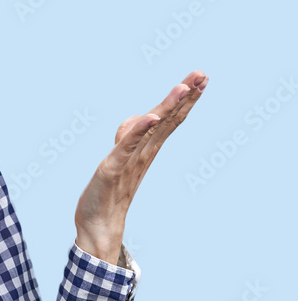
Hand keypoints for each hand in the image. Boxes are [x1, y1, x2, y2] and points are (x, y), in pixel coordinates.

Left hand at [74, 70, 208, 265]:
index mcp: (147, 149)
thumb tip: (142, 119)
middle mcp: (144, 153)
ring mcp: (131, 160)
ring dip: (168, 107)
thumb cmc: (109, 192)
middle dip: (185, 96)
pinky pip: (127, 146)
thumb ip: (131, 137)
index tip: (200, 78)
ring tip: (183, 87)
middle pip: (168, 120)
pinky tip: (150, 117)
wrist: (99, 225)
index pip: (170, 119)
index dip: (184, 99)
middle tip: (202, 74)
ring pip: (153, 129)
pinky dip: (139, 131)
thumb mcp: (121, 156)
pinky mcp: (113, 168)